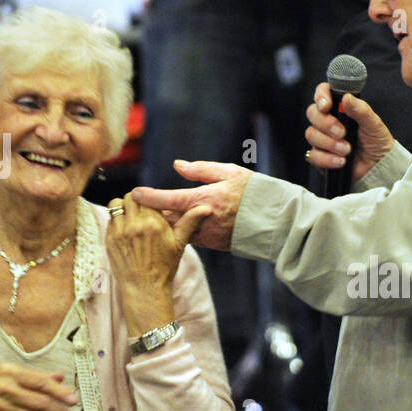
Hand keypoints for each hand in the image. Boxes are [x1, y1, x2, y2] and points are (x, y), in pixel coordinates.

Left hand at [105, 194, 210, 336]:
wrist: (145, 288)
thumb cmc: (164, 267)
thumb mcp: (179, 244)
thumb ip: (190, 222)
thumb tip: (206, 208)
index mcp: (154, 223)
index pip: (146, 196)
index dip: (149, 199)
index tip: (151, 205)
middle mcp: (135, 225)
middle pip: (130, 197)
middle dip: (136, 201)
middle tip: (141, 210)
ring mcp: (120, 232)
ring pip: (116, 205)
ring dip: (122, 207)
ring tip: (130, 217)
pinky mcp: (109, 239)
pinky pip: (110, 219)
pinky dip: (116, 220)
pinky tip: (125, 230)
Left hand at [132, 160, 251, 251]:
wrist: (276, 222)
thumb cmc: (254, 192)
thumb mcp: (230, 173)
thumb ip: (201, 169)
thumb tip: (178, 165)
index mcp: (204, 199)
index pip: (169, 199)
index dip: (150, 197)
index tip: (135, 193)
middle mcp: (202, 220)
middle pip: (167, 218)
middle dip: (152, 213)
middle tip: (138, 205)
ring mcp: (207, 235)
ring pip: (176, 231)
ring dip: (163, 225)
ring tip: (152, 216)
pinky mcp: (213, 244)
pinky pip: (190, 238)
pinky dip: (178, 232)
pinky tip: (173, 226)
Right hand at [305, 81, 394, 182]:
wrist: (379, 166)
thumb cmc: (377, 142)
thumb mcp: (374, 124)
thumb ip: (361, 110)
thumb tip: (347, 97)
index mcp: (340, 108)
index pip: (323, 93)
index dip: (321, 96)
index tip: (327, 105)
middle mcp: (328, 121)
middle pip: (312, 113)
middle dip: (326, 123)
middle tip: (343, 132)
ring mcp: (322, 139)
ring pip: (311, 134)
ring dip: (329, 143)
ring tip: (347, 150)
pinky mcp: (320, 157)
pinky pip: (314, 156)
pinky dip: (328, 159)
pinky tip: (341, 161)